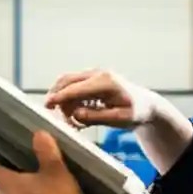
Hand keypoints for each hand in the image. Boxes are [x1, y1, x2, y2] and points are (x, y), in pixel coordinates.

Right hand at [43, 69, 158, 129]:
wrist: (145, 104)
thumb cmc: (135, 112)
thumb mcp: (118, 119)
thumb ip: (96, 117)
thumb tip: (75, 114)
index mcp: (105, 82)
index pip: (75, 88)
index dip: (59, 97)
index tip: (47, 106)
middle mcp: (98, 74)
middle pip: (67, 80)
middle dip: (57, 96)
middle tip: (53, 114)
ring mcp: (94, 74)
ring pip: (68, 82)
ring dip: (64, 100)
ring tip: (72, 119)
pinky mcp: (92, 78)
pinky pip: (74, 85)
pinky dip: (70, 98)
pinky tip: (76, 112)